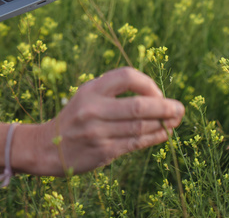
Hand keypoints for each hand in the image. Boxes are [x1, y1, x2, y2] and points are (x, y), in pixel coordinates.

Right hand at [0, 67, 183, 176]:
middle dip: (165, 107)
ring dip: (164, 124)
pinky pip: (136, 143)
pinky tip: (164, 134)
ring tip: (175, 122)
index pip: (127, 76)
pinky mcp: (103, 151)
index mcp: (91, 89)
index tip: (157, 93)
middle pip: (139, 105)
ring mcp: (98, 131)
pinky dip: (154, 137)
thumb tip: (158, 95)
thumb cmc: (77, 117)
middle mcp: (93, 109)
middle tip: (181, 108)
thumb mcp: (89, 95)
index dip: (148, 84)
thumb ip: (116, 92)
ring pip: (141, 126)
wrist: (48, 147)